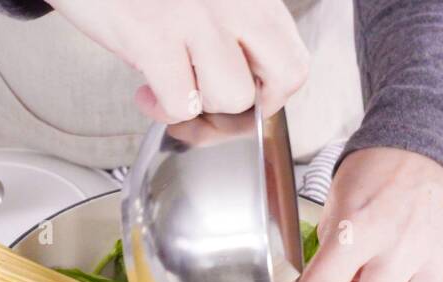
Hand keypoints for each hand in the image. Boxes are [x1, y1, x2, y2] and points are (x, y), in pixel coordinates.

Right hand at [47, 0, 308, 121]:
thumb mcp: (204, 0)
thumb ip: (232, 30)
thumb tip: (245, 88)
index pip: (295, 59)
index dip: (275, 92)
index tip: (248, 96)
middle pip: (278, 81)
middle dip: (244, 103)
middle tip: (213, 99)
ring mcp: (196, 16)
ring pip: (230, 96)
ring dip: (197, 104)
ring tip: (171, 86)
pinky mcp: (154, 35)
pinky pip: (180, 102)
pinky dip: (163, 108)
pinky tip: (147, 91)